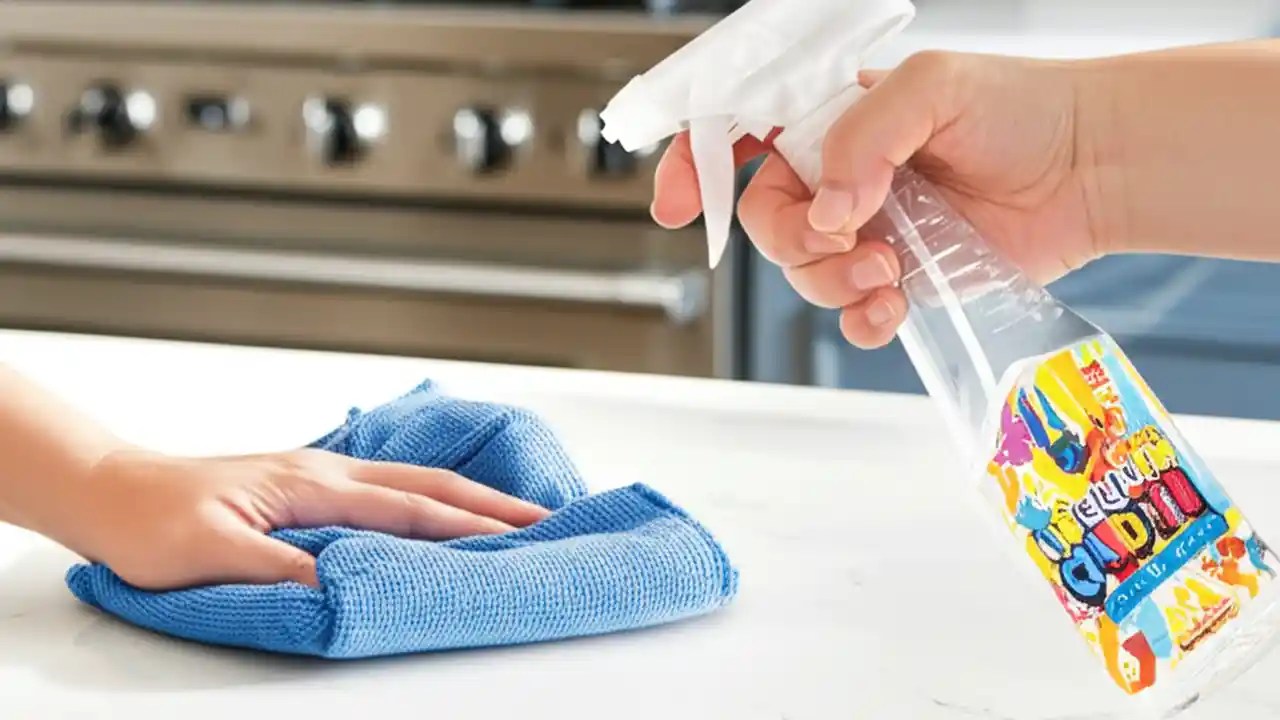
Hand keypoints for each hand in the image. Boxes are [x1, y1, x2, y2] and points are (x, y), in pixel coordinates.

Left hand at [62, 448, 550, 590]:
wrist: (112, 489)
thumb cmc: (152, 522)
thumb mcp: (212, 555)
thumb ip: (283, 569)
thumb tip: (348, 587)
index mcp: (314, 486)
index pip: (411, 508)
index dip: (471, 525)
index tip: (523, 535)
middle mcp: (327, 472)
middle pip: (428, 485)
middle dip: (492, 504)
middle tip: (546, 519)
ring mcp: (319, 474)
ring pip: (412, 481)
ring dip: (467, 497)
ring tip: (511, 514)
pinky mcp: (307, 484)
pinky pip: (388, 487)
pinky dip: (430, 497)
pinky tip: (439, 506)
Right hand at [652, 52, 1111, 347]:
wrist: (1092, 169)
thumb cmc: (1023, 108)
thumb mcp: (934, 88)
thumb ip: (864, 137)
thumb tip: (830, 208)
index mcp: (831, 118)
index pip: (738, 133)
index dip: (694, 165)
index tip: (676, 202)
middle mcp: (838, 176)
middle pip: (762, 220)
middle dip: (791, 241)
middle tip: (848, 238)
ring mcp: (866, 231)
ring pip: (802, 273)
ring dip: (833, 281)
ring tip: (891, 267)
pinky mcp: (899, 278)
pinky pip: (850, 313)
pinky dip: (860, 320)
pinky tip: (892, 304)